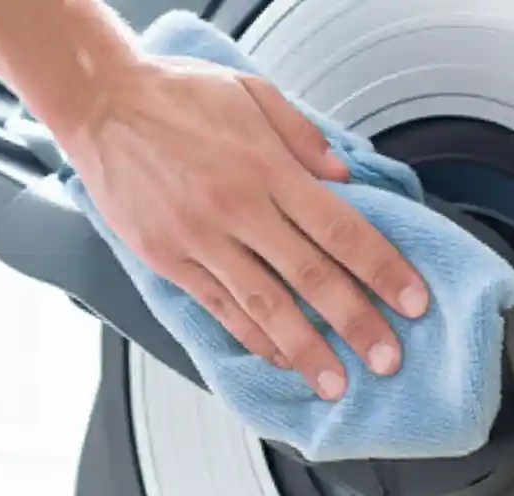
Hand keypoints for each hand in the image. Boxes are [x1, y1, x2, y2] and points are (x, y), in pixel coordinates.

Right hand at [57, 57, 428, 399]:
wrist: (100, 102)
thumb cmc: (179, 95)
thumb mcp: (254, 92)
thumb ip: (305, 137)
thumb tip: (347, 178)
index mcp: (267, 168)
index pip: (341, 228)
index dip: (383, 269)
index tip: (413, 301)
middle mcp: (237, 208)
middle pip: (310, 277)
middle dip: (356, 323)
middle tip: (387, 359)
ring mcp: (200, 239)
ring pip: (264, 306)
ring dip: (306, 350)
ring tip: (336, 384)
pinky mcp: (168, 260)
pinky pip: (219, 309)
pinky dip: (252, 340)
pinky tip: (280, 360)